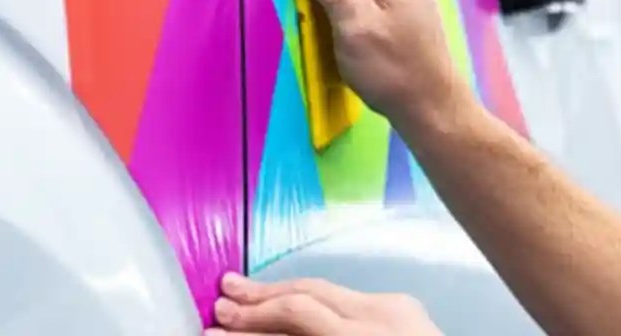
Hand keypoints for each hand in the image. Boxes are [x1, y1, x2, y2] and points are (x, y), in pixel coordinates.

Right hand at [206, 273, 443, 335]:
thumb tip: (254, 335)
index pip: (299, 315)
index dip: (253, 323)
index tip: (215, 330)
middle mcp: (381, 319)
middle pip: (308, 296)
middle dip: (261, 300)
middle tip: (221, 303)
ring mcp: (396, 309)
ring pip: (328, 290)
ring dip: (285, 293)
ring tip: (246, 293)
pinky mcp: (405, 308)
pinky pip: (349, 299)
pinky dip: (317, 301)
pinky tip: (293, 302)